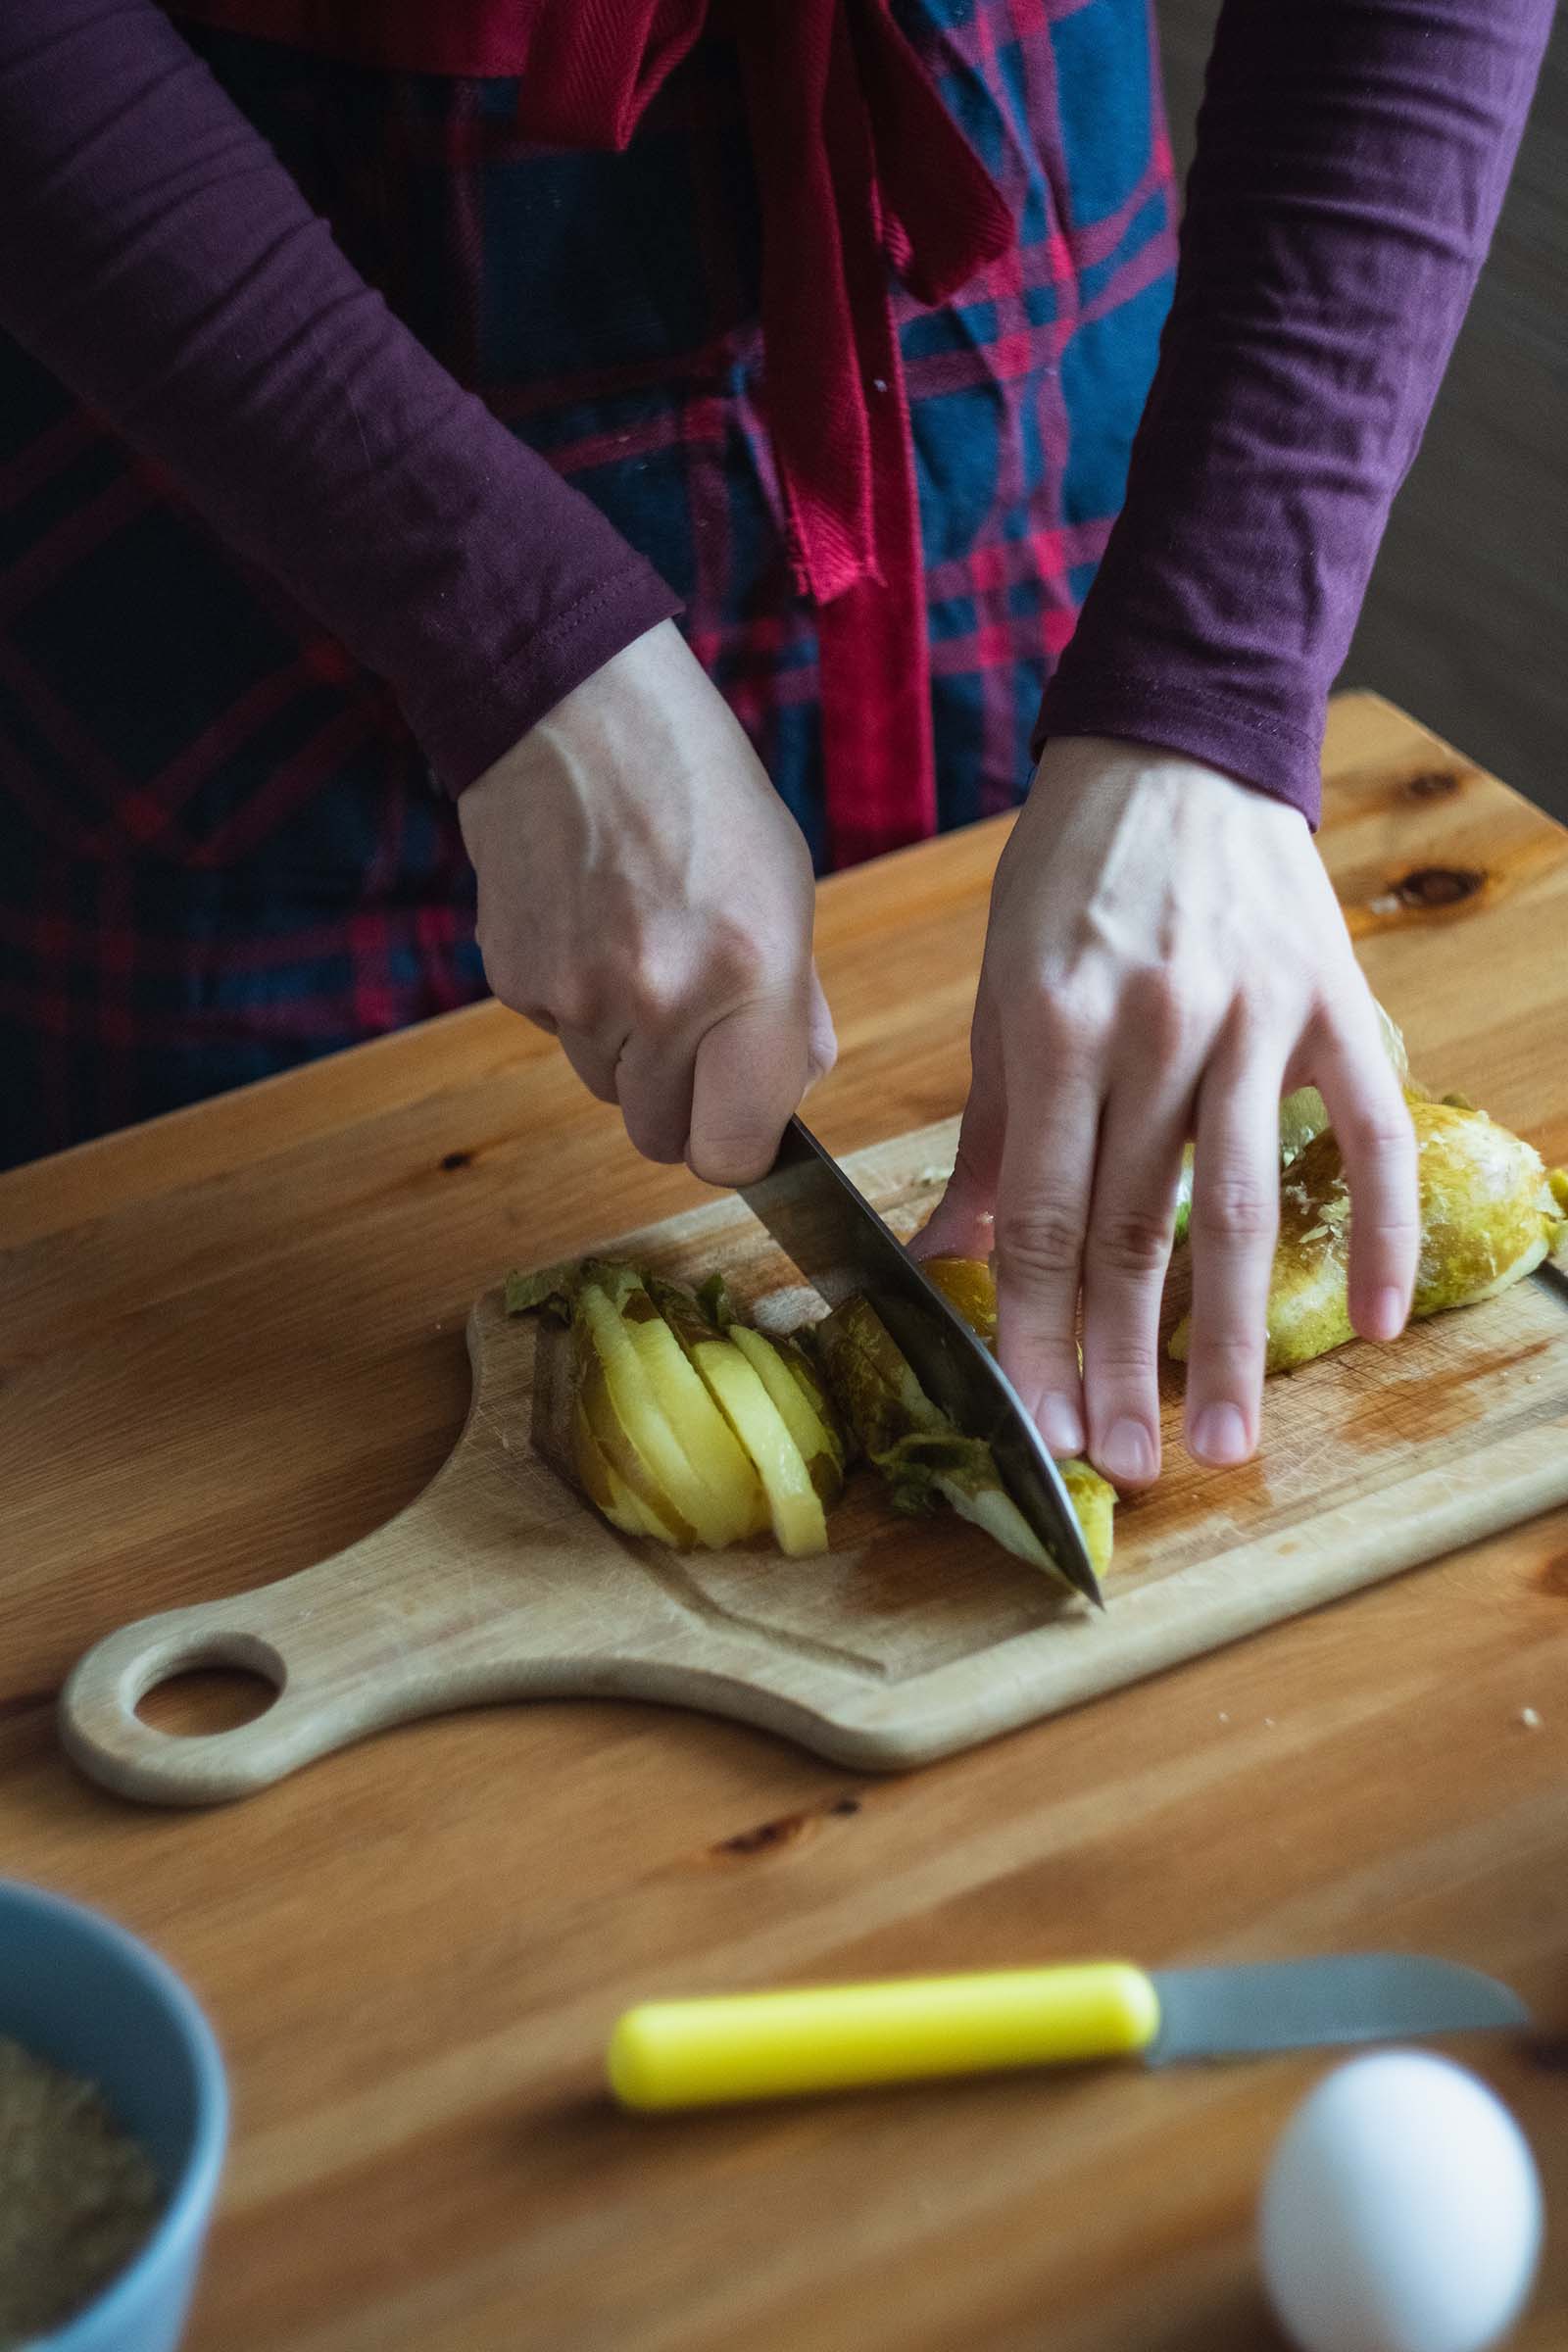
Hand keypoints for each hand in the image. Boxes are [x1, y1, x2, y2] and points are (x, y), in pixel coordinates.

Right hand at [458, 620, 834, 1183]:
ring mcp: (576, 994)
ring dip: (629, 1051)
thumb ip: (792, 1005)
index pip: (732, 1149)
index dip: (740, 1146)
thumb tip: (792, 1089)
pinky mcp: (514, 980)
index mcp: (749, 975)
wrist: (572, 712)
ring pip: (606, 1089)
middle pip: (660, 1138)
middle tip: (695, 1029)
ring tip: (641, 949)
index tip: (742, 1118)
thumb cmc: (697, 789)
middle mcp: (659, 998)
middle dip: (683, 1104)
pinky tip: (592, 925)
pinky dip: (578, 1004)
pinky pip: (558, 1036)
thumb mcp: (785, 886)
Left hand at [915, 736, 1417, 1484]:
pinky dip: (1377, 1228)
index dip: (1042, 1331)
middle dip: (1127, 1362)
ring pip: (1244, 1205)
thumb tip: (943, 1259)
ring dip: (1235, 1336)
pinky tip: (1375, 1322)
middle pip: (1139, 1229)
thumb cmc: (1068, 877)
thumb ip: (991, 1140)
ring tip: (1231, 1439)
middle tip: (1127, 1467)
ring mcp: (1255, 1018)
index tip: (1040, 1423)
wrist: (1173, 746)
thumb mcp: (999, 993)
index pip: (1048, 1215)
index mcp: (1053, 1029)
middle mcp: (1153, 1030)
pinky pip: (1371, 1133)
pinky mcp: (1334, 1003)